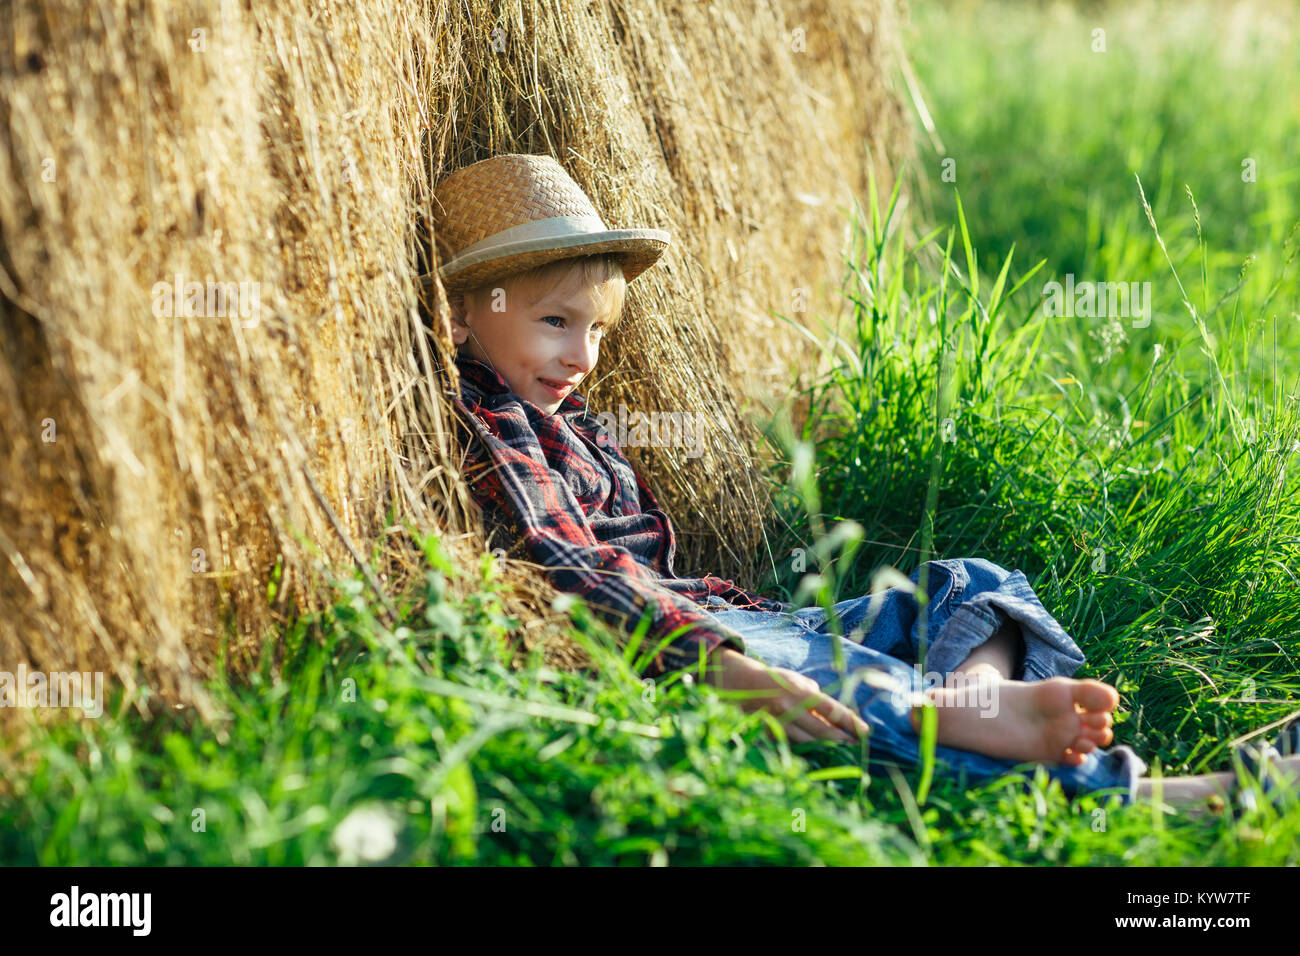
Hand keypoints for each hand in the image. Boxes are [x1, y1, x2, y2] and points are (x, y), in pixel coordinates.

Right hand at [703, 647, 869, 743]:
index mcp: (799, 692)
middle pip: (823, 732)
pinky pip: (791, 744)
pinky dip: (803, 744)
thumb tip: (831, 717)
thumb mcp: (796, 680)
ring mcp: (777, 724)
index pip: (832, 710)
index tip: (865, 731)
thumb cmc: (773, 679)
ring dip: (823, 743)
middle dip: (841, 738)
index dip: (851, 722)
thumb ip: (814, 697)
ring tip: (836, 742)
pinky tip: (811, 743)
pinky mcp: (767, 735)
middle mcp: (789, 710)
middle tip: (854, 742)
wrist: (737, 683)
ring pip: (807, 741)